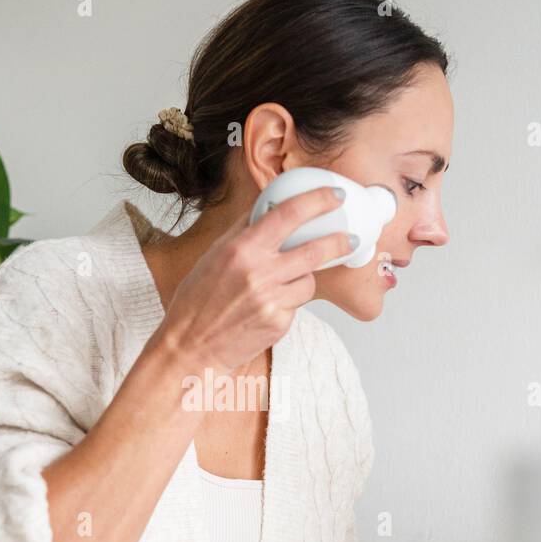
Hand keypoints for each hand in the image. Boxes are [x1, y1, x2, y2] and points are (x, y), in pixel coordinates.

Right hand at [155, 186, 354, 372]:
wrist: (191, 345)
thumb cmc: (198, 300)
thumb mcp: (214, 254)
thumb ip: (244, 229)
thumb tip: (268, 205)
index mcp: (242, 249)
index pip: (288, 214)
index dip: (318, 201)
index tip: (334, 196)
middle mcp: (259, 273)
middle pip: (316, 250)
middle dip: (338, 241)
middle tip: (349, 237)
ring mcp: (271, 301)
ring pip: (309, 281)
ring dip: (302, 279)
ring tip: (280, 286)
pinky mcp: (278, 324)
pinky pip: (297, 305)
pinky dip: (288, 302)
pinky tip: (266, 308)